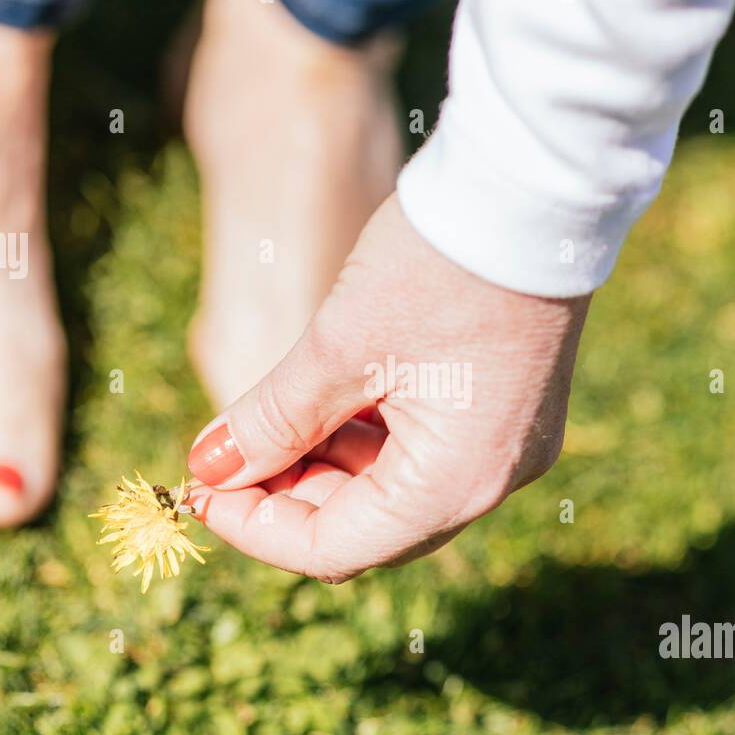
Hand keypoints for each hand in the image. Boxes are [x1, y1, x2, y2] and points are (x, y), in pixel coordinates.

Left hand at [185, 194, 589, 581]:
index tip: (199, 489)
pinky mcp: (509, 410)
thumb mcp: (338, 345)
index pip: (337, 549)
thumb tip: (210, 468)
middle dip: (289, 497)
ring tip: (269, 417)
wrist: (535, 184)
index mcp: (456, 481)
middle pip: (369, 527)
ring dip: (325, 466)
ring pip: (396, 490)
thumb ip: (270, 418)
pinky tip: (324, 398)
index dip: (255, 529)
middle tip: (226, 452)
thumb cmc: (438, 262)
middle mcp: (492, 480)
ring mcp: (507, 446)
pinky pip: (426, 452)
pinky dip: (369, 438)